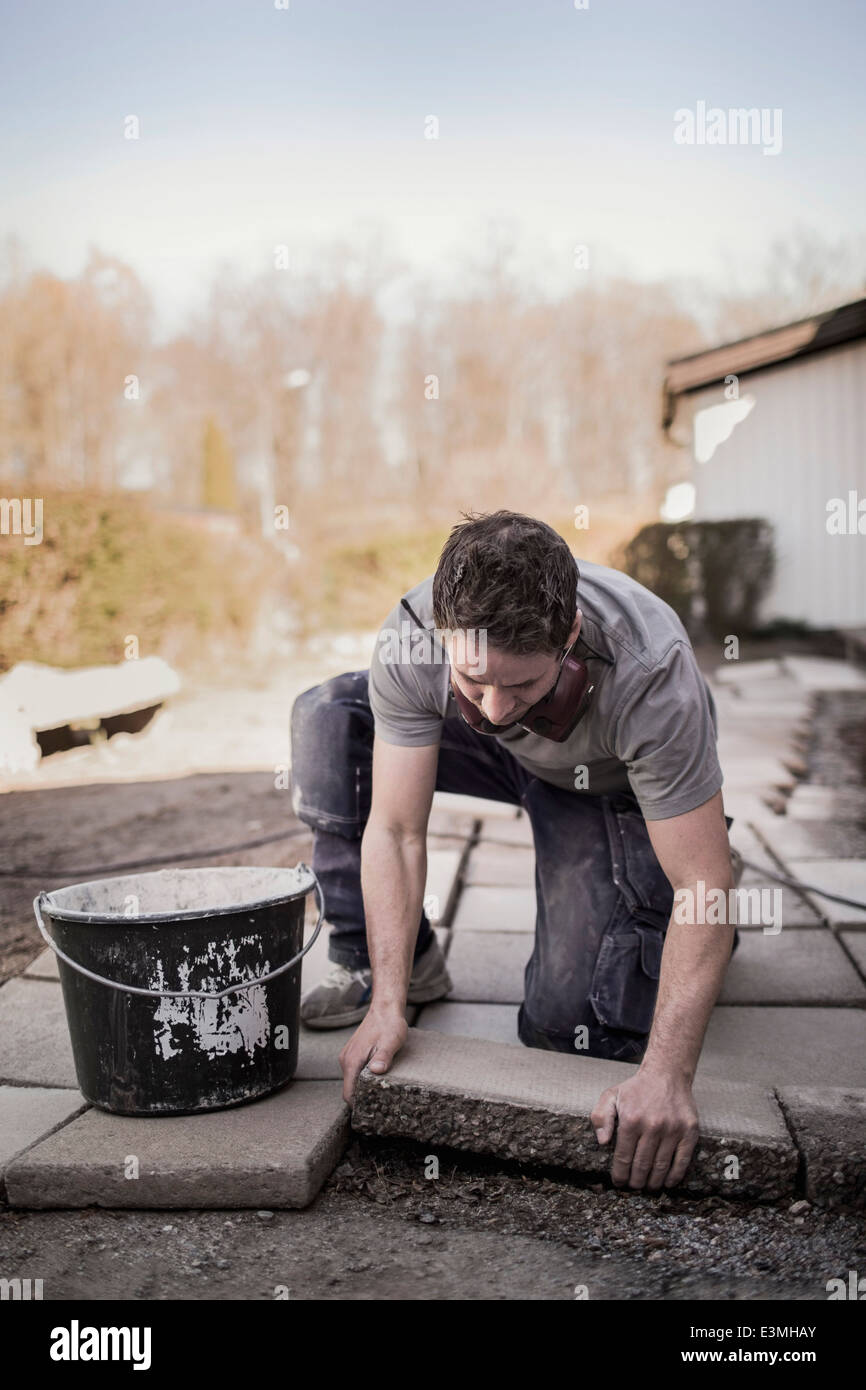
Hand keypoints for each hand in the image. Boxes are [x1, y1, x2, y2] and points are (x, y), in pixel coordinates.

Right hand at [339, 1006, 407, 1103]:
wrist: (384, 1008)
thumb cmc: (389, 1025)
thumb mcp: (391, 1042)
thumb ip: (383, 1057)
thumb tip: (376, 1071)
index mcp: (352, 1061)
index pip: (348, 1093)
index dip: (357, 1106)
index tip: (369, 1114)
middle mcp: (346, 1060)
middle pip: (349, 1088)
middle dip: (360, 1099)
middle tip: (378, 1107)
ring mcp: (348, 1056)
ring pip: (351, 1080)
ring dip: (361, 1088)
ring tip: (378, 1094)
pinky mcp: (352, 1053)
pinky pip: (354, 1072)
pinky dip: (362, 1078)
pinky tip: (376, 1078)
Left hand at [590, 1068, 699, 1190]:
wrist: (667, 1074)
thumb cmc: (636, 1089)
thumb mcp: (611, 1095)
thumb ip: (601, 1117)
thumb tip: (603, 1142)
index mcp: (631, 1120)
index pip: (623, 1157)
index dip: (620, 1174)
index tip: (619, 1183)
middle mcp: (652, 1126)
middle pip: (642, 1165)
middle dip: (636, 1181)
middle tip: (634, 1187)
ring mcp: (673, 1129)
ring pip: (661, 1166)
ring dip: (654, 1182)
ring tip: (649, 1187)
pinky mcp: (689, 1131)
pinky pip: (682, 1160)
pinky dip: (675, 1176)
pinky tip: (668, 1183)